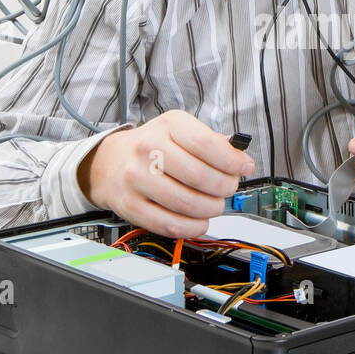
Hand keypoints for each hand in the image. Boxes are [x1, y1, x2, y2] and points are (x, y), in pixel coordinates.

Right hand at [79, 109, 253, 237]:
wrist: (110, 162)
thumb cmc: (152, 146)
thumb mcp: (180, 130)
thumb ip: (212, 142)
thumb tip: (241, 160)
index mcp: (168, 126)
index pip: (207, 144)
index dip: (232, 161)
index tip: (245, 168)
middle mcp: (149, 149)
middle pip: (200, 177)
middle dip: (225, 188)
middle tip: (229, 189)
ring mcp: (137, 178)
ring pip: (187, 204)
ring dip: (211, 209)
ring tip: (214, 205)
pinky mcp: (131, 206)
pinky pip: (170, 224)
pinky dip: (193, 227)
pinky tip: (200, 221)